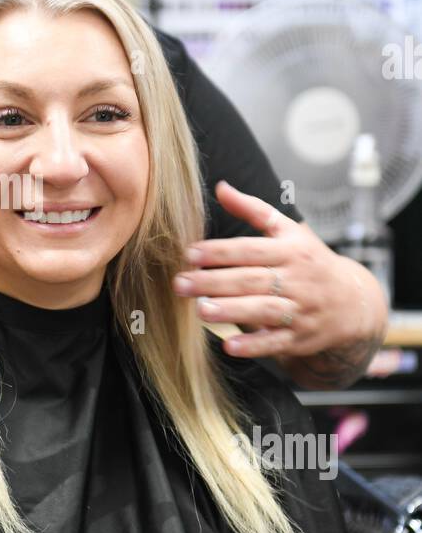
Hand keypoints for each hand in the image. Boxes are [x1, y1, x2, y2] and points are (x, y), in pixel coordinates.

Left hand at [171, 180, 387, 378]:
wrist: (352, 303)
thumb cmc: (310, 262)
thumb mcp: (289, 232)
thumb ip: (254, 210)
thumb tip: (220, 187)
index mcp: (291, 250)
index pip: (251, 249)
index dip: (220, 251)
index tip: (190, 254)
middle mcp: (297, 279)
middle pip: (252, 279)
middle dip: (214, 282)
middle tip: (180, 284)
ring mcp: (300, 309)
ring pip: (264, 309)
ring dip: (232, 311)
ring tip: (200, 310)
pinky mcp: (300, 337)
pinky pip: (276, 342)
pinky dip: (254, 345)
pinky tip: (229, 346)